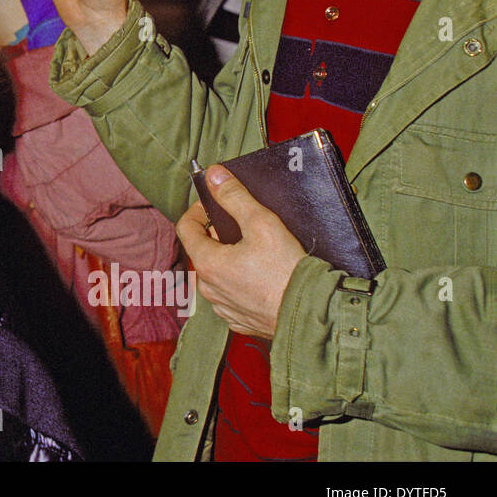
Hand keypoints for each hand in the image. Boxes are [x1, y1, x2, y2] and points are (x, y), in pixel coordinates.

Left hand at [175, 165, 307, 338]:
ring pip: (217, 274)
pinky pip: (231, 295)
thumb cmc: (287, 271)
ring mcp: (223, 307)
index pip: (185, 228)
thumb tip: (215, 176)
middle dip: (217, 234)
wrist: (312, 314)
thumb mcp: (261, 223)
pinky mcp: (239, 320)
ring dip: (229, 259)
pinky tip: (261, 276)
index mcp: (207, 264)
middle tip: (242, 226)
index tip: (213, 203)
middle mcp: (209, 288)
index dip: (198, 210)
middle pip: (203, 251)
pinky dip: (240, 282)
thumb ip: (234, 196)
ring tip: (255, 251)